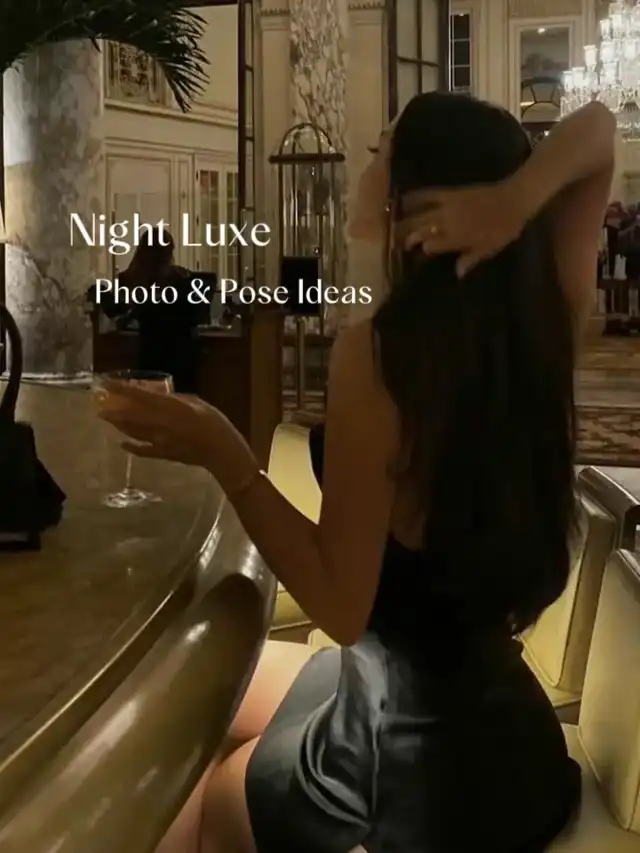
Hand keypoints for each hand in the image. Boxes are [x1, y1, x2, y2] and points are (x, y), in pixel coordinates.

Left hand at [98, 384, 257, 492]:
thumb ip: (176, 398)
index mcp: (171, 407)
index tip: (107, 383)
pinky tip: (122, 443)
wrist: (222, 452)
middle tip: (99, 404)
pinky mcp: (163, 454)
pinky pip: (142, 450)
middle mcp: (160, 423)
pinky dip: (131, 447)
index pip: (140, 396)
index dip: (122, 389)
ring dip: (118, 424)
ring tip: (107, 418)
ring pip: (133, 431)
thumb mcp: (197, 403)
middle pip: (131, 415)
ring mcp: (159, 440)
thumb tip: (159, 395)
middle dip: (114, 409)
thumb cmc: (215, 423)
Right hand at [396, 181, 525, 276]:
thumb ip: (470, 260)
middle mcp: (446, 223)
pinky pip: (427, 194)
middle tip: (394, 242)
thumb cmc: (503, 229)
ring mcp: (446, 206)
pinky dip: (414, 197)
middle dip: (406, 237)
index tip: (417, 253)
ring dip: (404, 220)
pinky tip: (403, 200)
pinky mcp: (449, 193)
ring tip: (392, 226)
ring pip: (419, 214)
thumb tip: (457, 274)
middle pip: (419, 230)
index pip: (430, 246)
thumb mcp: (489, 249)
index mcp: (455, 239)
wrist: (513, 199)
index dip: (422, 250)